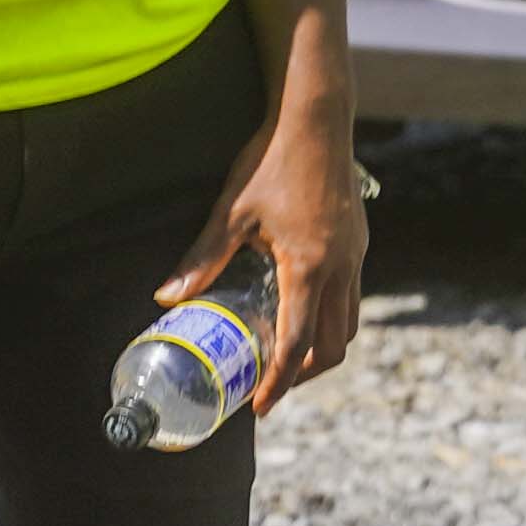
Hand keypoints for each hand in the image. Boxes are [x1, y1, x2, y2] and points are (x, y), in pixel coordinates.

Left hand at [171, 90, 365, 405]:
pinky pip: (352, 295)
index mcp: (309, 266)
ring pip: (349, 323)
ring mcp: (356, 254)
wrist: (318, 119)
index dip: (279, 381)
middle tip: (271, 384)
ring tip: (287, 354)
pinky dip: (331, 317)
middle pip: (334, 345)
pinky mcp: (359, 242)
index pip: (298, 343)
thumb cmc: (273, 160)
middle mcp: (341, 267)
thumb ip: (203, 258)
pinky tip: (302, 307)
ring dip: (322, 347)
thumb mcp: (232, 212)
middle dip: (304, 373)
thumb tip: (167, 298)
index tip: (261, 405)